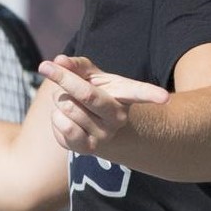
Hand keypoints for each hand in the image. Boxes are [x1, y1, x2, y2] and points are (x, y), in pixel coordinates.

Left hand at [37, 55, 169, 154]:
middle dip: (63, 79)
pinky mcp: (86, 149)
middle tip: (46, 66)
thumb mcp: (90, 74)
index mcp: (124, 95)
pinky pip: (59, 125)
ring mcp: (103, 136)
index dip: (151, 94)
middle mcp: (118, 118)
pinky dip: (54, 117)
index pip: (138, 93)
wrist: (96, 128)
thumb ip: (75, 65)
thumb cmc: (95, 93)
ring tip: (69, 101)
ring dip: (58, 98)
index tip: (164, 98)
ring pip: (66, 106)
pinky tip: (65, 118)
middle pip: (86, 94)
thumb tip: (59, 61)